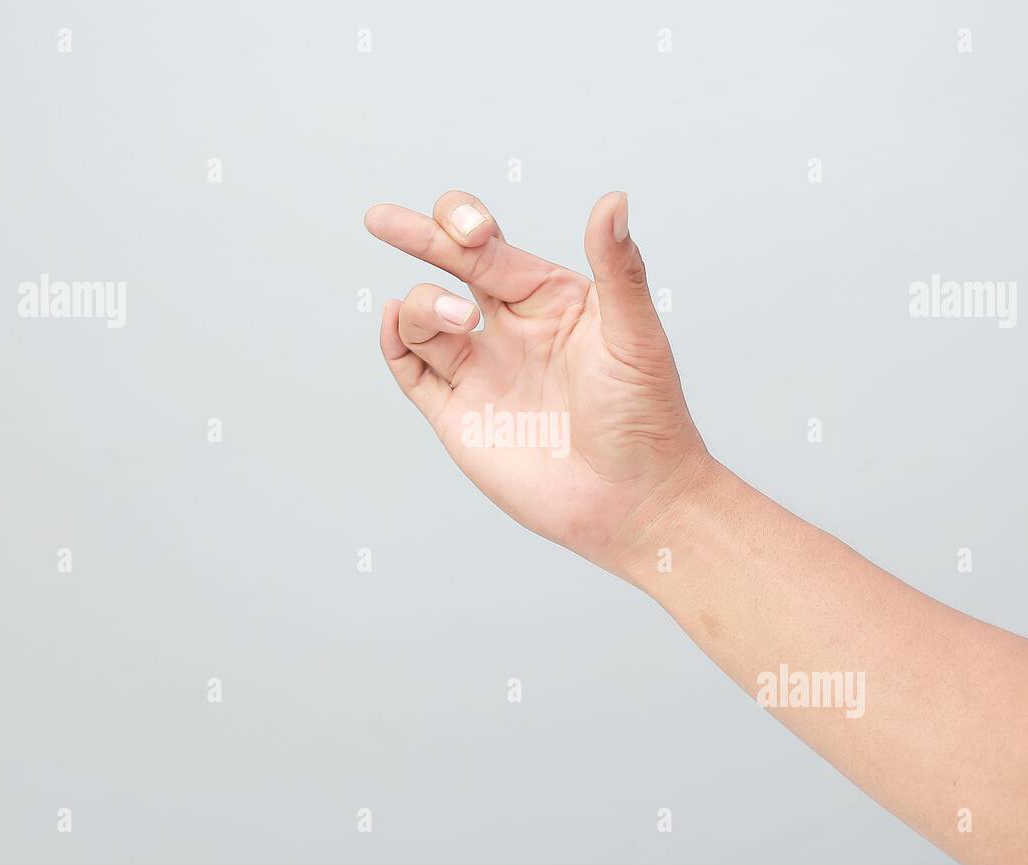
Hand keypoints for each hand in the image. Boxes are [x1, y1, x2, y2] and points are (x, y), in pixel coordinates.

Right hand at [365, 190, 711, 572]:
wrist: (634, 502)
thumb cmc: (648, 418)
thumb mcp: (635, 335)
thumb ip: (619, 268)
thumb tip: (613, 200)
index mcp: (550, 299)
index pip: (491, 247)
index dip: (465, 224)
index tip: (467, 229)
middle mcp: (510, 329)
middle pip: (448, 269)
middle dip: (416, 239)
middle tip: (379, 219)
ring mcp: (482, 371)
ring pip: (426, 319)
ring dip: (426, 306)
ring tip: (462, 322)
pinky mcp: (459, 416)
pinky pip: (412, 372)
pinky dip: (395, 344)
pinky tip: (394, 322)